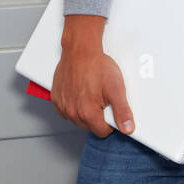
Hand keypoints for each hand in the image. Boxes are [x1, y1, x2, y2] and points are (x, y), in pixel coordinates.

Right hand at [50, 15, 133, 137]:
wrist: (80, 51)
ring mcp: (63, 106)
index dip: (111, 123)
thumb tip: (127, 128)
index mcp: (88, 113)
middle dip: (98, 116)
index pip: (102, 132)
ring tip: (92, 93)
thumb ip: (122, 111)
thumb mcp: (116, 89)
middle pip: (89, 126)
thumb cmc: (97, 66)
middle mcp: (72, 113)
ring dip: (85, 111)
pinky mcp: (56, 99)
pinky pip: (66, 110)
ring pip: (77, 119)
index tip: (112, 111)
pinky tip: (81, 93)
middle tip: (103, 98)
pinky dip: (74, 105)